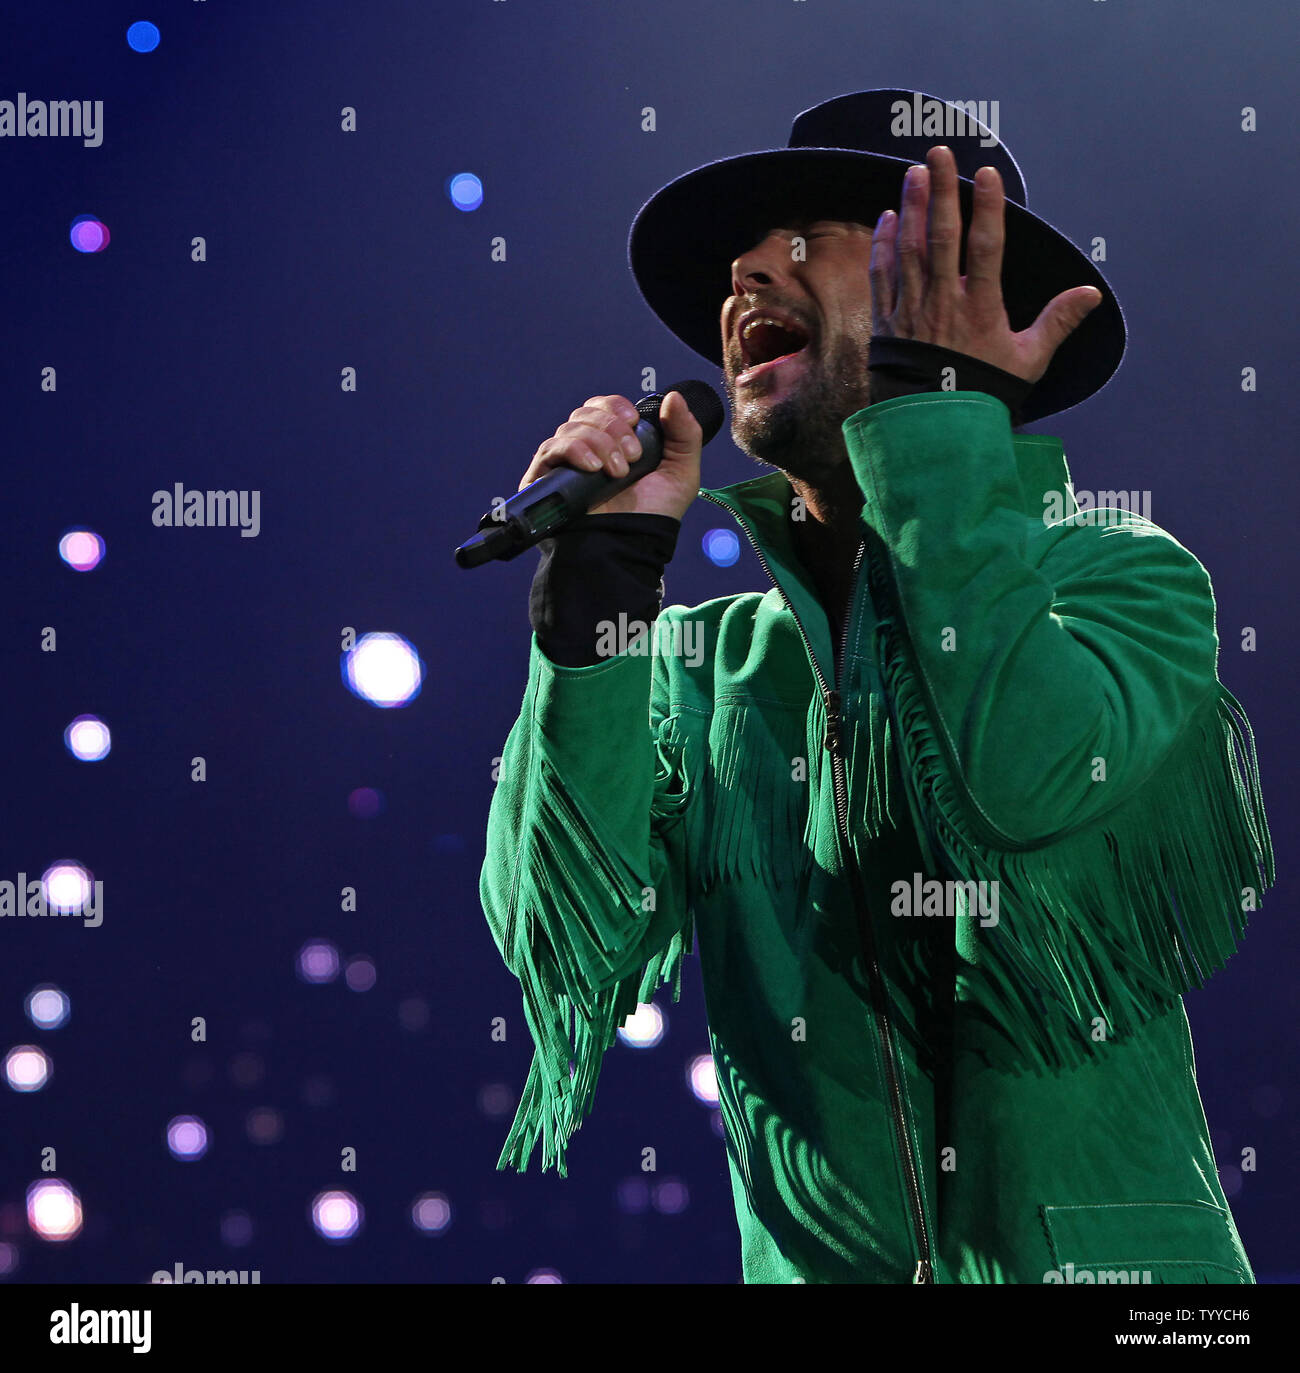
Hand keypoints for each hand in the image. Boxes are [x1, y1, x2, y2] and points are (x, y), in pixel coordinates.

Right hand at [517, 391, 701, 519]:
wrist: (632, 546)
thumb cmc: (653, 516)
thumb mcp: (681, 472)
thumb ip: (685, 432)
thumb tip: (673, 396)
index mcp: (614, 442)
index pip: (604, 407)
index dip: (617, 407)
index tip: (634, 422)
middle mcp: (586, 449)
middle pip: (587, 413)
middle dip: (613, 428)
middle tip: (631, 457)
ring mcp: (565, 464)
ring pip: (571, 428)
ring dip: (599, 443)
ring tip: (616, 472)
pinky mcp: (545, 479)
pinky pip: (551, 448)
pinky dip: (573, 450)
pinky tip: (592, 467)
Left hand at [869, 144, 1100, 383]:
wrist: (933, 429)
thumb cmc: (982, 394)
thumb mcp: (1027, 362)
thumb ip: (1057, 323)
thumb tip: (1092, 294)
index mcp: (980, 309)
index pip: (986, 248)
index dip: (987, 208)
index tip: (988, 174)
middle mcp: (943, 304)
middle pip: (942, 237)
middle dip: (941, 191)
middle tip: (938, 153)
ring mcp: (911, 312)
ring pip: (909, 250)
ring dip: (911, 208)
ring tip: (913, 173)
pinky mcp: (887, 324)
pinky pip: (883, 277)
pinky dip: (883, 246)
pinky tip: (888, 218)